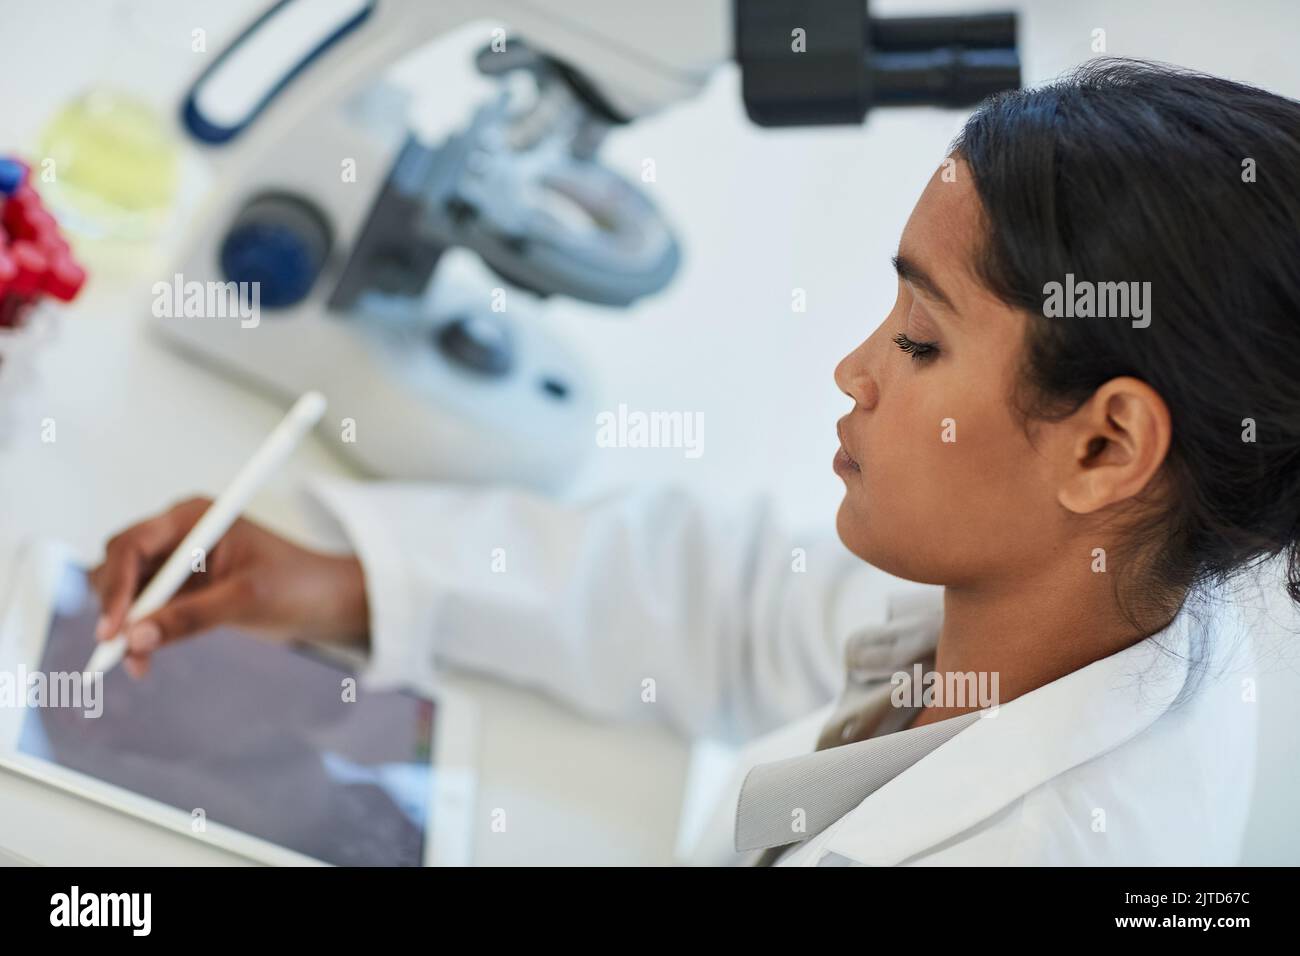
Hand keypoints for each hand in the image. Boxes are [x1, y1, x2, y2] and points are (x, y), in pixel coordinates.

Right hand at [90, 497, 368, 678]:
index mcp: (195, 518)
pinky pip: (147, 610)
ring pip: (130, 592)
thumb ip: (191, 617)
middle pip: (121, 564)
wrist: (326, 601)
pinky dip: (141, 635)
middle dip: (116, 606)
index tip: (114, 627)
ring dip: (126, 627)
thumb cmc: (298, 585)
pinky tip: (143, 661)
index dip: (117, 585)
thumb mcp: (246, 601)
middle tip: (115, 649)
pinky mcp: (184, 588)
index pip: (134, 543)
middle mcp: (180, 534)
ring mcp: (180, 561)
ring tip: (135, 663)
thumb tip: (136, 638)